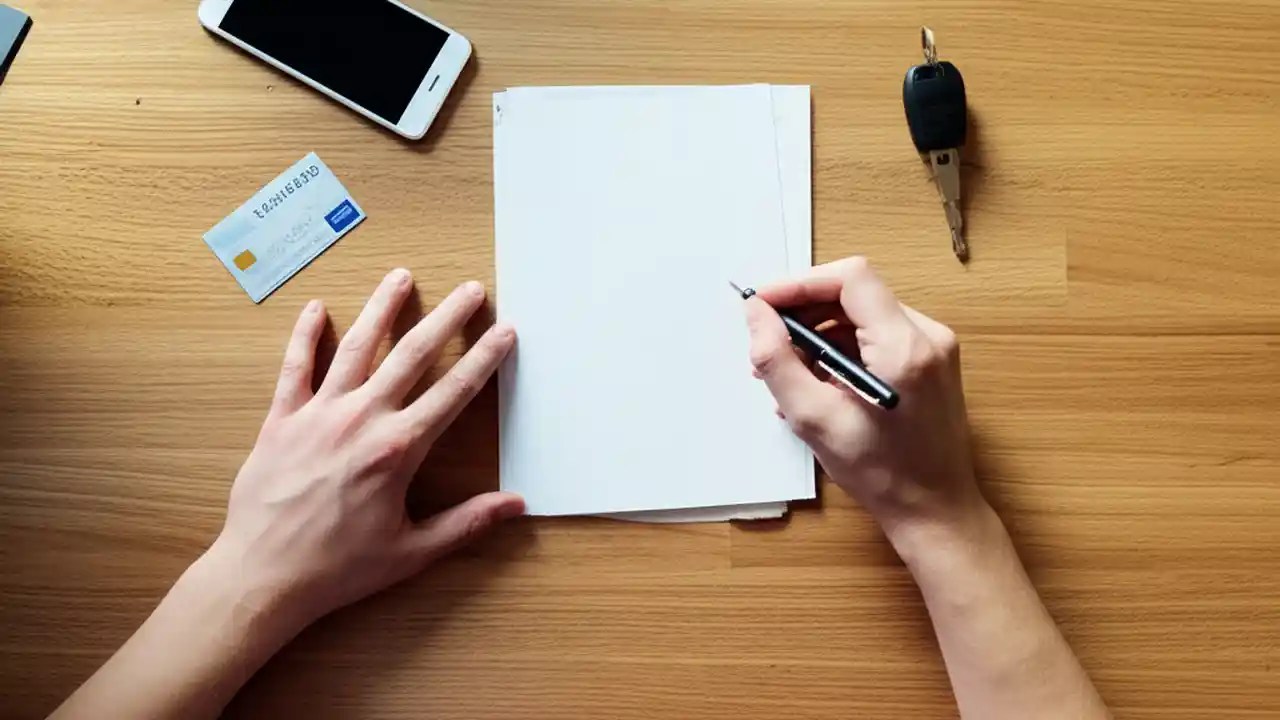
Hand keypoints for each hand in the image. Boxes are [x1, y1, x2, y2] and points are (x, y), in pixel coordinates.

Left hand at [206, 269, 523, 631]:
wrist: (263, 576)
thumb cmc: (338, 568)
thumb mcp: (412, 551)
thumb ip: (466, 523)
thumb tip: (516, 505)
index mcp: (398, 449)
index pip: (454, 392)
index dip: (484, 359)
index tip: (504, 332)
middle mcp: (361, 419)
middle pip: (412, 355)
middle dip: (447, 318)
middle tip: (469, 289)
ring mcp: (319, 414)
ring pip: (356, 347)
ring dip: (382, 309)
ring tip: (401, 277)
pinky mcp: (281, 420)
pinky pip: (295, 367)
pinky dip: (305, 336)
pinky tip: (316, 309)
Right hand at [743, 257, 984, 549]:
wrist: (935, 510)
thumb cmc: (883, 475)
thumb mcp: (815, 419)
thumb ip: (778, 361)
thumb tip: (756, 314)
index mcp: (904, 348)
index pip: (849, 278)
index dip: (798, 283)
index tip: (763, 305)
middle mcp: (927, 336)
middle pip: (853, 293)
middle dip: (803, 312)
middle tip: (767, 347)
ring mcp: (933, 347)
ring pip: (861, 314)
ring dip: (819, 334)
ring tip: (788, 374)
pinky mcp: (929, 360)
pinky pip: (875, 334)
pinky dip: (840, 349)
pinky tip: (818, 383)